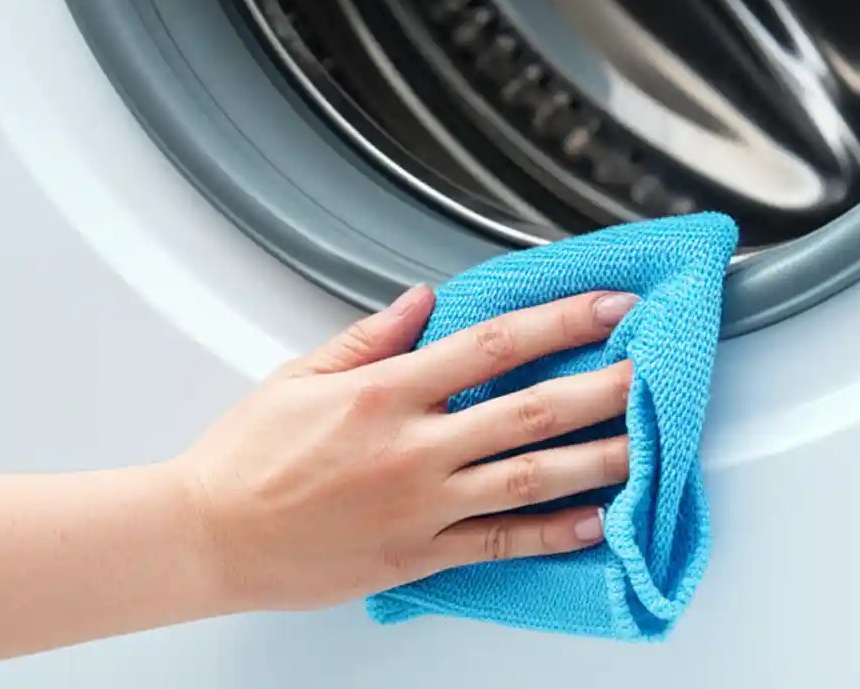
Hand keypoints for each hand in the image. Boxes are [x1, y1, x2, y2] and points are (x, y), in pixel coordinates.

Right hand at [171, 285, 638, 611]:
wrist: (206, 538)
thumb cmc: (245, 456)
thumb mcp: (298, 376)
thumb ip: (370, 337)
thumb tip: (426, 301)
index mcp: (385, 392)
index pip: (494, 344)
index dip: (562, 321)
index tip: (610, 307)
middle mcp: (412, 448)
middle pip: (530, 409)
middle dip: (602, 387)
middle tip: (654, 371)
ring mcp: (420, 507)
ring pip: (529, 479)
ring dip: (597, 459)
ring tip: (649, 444)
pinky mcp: (417, 557)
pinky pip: (500, 545)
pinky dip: (553, 534)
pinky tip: (596, 522)